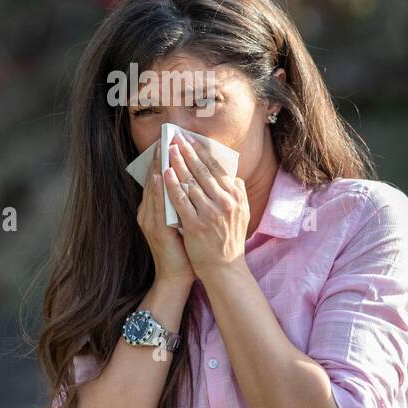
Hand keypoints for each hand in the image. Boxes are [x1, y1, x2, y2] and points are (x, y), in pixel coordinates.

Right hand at [136, 130, 194, 288]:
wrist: (177, 276)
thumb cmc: (184, 249)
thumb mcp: (182, 221)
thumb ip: (184, 202)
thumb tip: (195, 181)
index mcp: (154, 209)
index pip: (158, 178)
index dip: (163, 159)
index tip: (170, 141)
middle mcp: (148, 212)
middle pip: (153, 179)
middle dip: (160, 157)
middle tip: (166, 137)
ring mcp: (149, 221)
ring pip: (152, 188)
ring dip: (158, 167)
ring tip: (163, 148)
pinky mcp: (155, 230)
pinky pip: (156, 205)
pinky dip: (158, 189)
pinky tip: (161, 175)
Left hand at [164, 132, 250, 280]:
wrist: (224, 268)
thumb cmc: (230, 239)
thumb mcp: (242, 213)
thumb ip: (238, 193)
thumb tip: (232, 175)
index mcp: (235, 197)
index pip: (216, 168)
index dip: (202, 152)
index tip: (190, 140)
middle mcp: (224, 203)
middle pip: (201, 171)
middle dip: (187, 153)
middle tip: (175, 138)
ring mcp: (209, 214)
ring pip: (190, 183)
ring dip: (177, 164)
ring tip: (168, 150)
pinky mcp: (195, 225)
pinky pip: (180, 200)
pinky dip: (172, 185)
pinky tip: (164, 173)